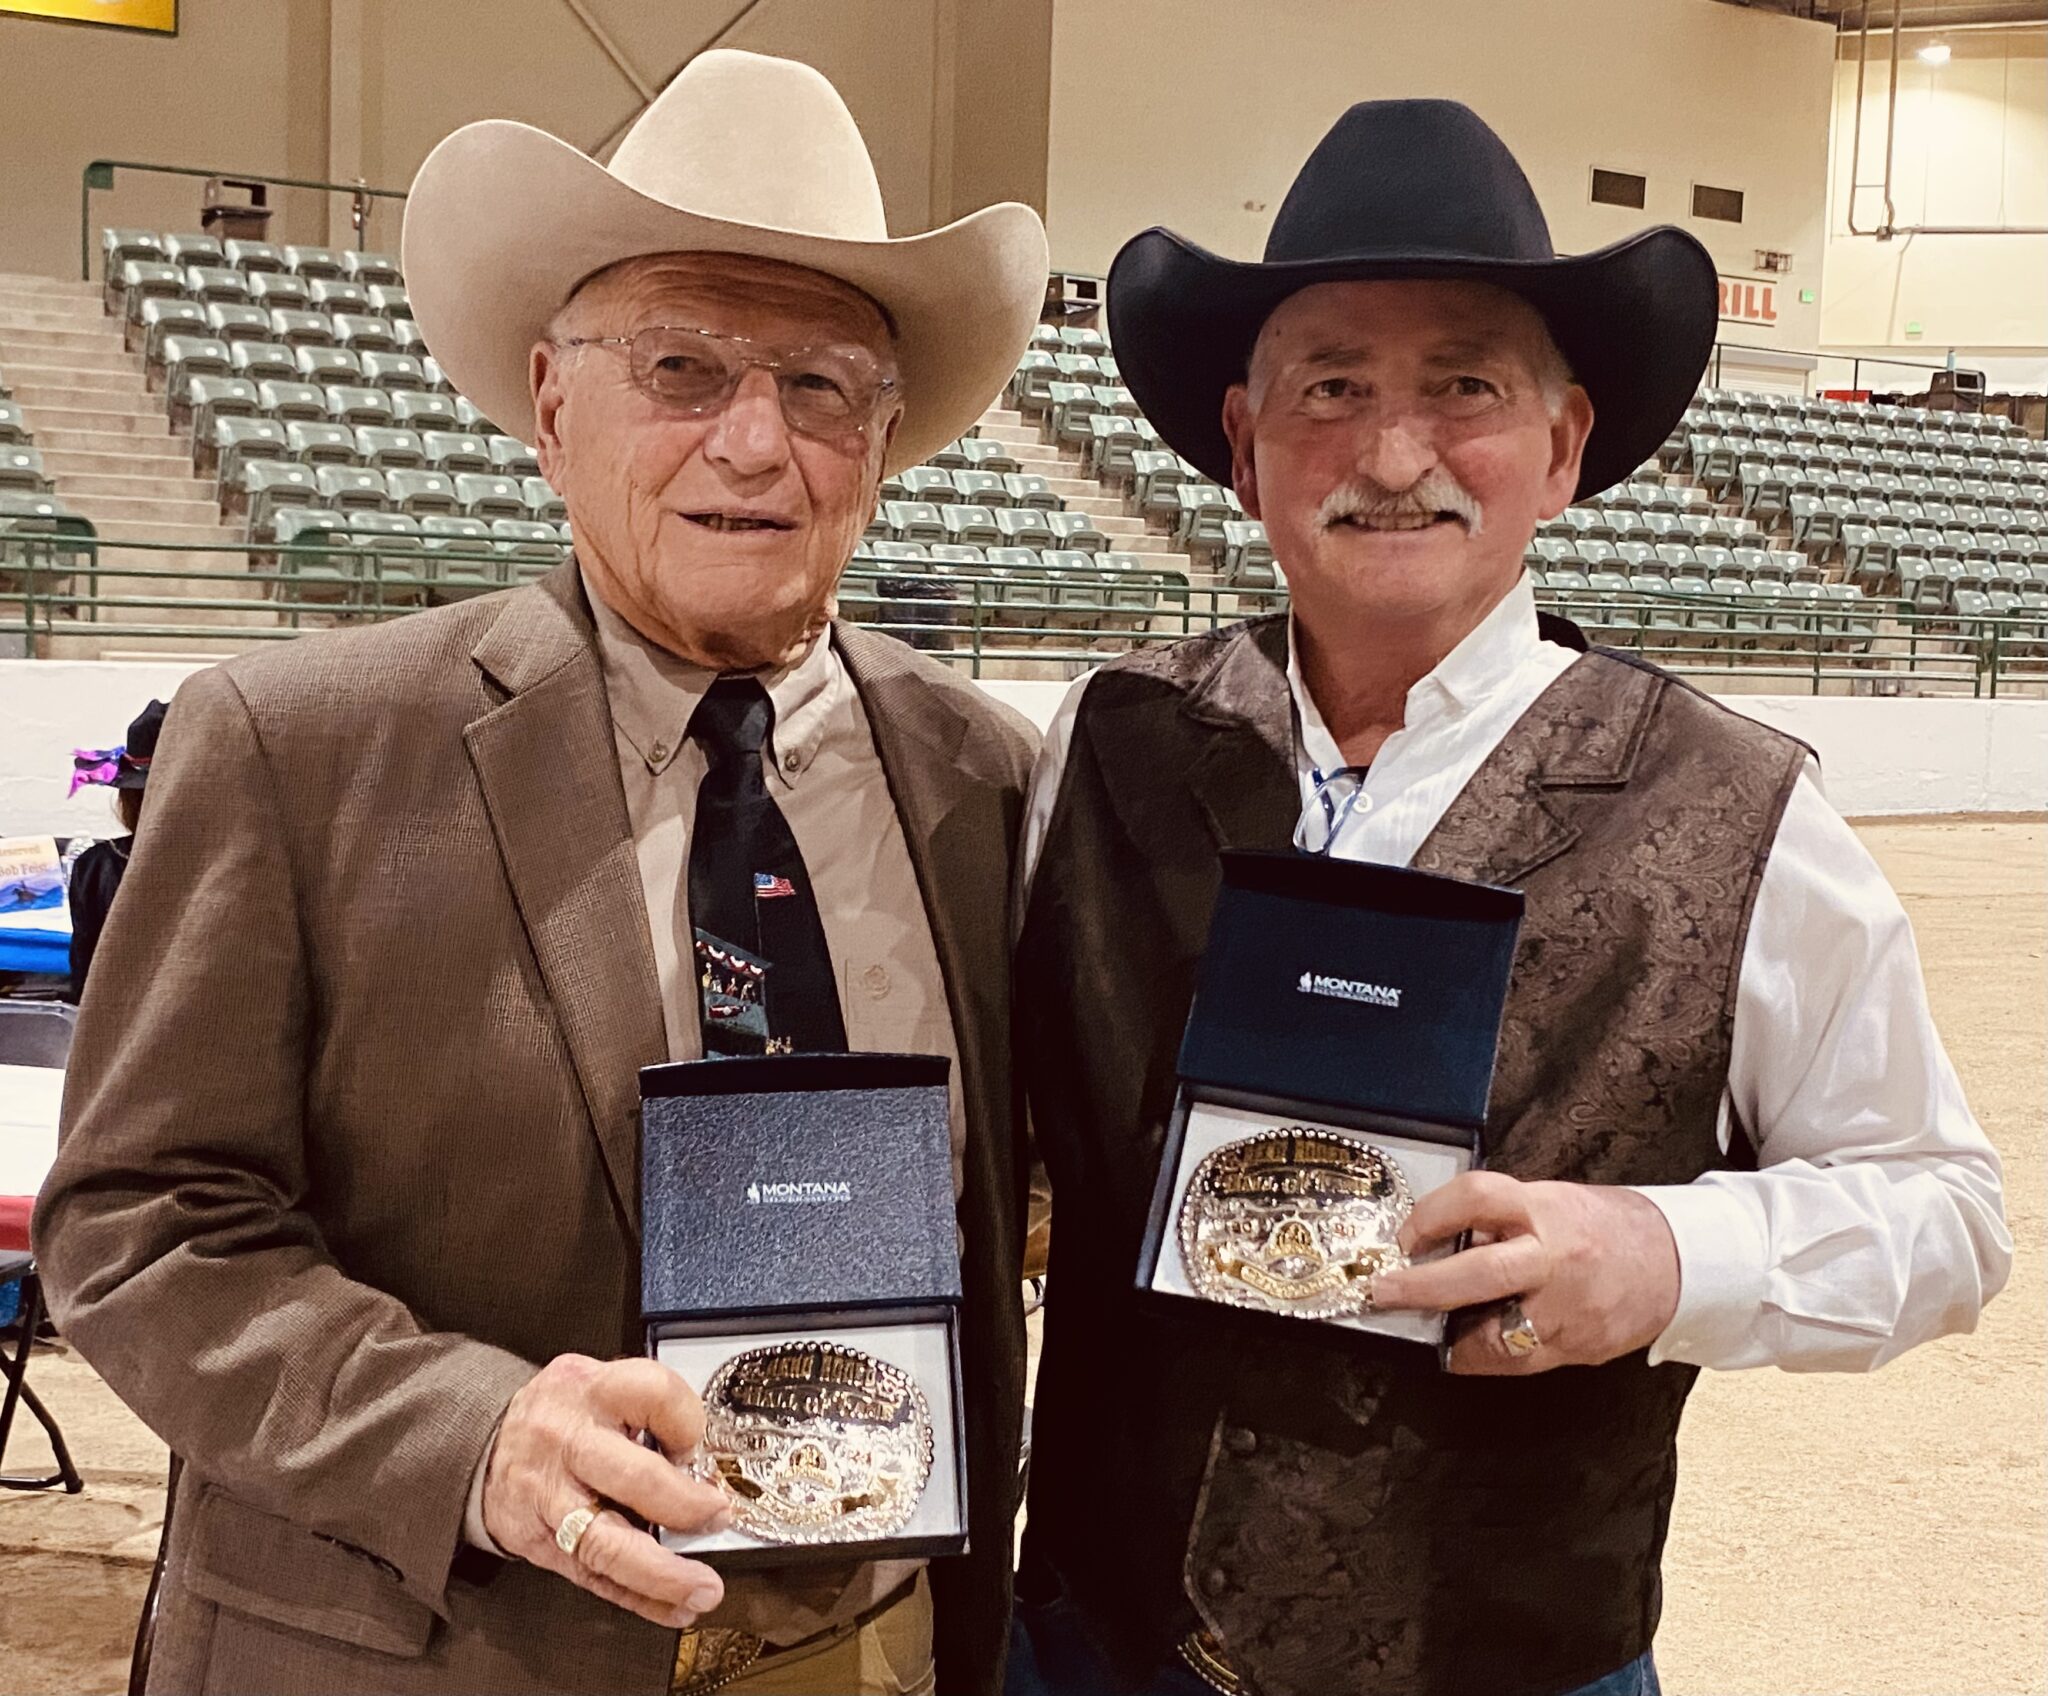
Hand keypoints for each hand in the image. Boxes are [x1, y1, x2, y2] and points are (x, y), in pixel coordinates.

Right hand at [482, 1354, 732, 1626]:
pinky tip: (675, 1606)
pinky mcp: (542, 1542)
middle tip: (719, 1517)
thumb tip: (706, 1459)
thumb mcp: (598, 1382)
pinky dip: (640, 1597)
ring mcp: (552, 1496)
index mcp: (591, 1389)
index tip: (697, 1443)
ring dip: (664, 1574)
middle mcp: (568, 1441)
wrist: (486, 1442)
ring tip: (704, 1588)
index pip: (654, 1394)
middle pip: (635, 1478)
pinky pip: (594, 1576)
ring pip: (609, 1543)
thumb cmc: (561, 1413)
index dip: (687, 1421)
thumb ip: (646, 1409)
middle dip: (686, 1506)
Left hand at [1370, 1172, 1680, 1374]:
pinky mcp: (1577, 1347)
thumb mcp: (1552, 1201)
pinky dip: (1483, 1357)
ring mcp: (1568, 1309)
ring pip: (1496, 1333)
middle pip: (1480, 1274)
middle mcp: (1556, 1258)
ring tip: (1426, 1325)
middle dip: (1421, 1286)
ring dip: (1451, 1333)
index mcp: (1546, 1209)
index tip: (1405, 1234)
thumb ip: (1501, 1219)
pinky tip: (1465, 1348)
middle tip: (1383, 1290)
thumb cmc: (1605, 1226)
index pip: (1478, 1198)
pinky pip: (1517, 1361)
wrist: (1678, 1262)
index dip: (1432, 1214)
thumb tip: (1441, 1240)